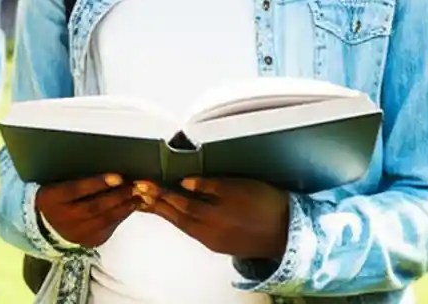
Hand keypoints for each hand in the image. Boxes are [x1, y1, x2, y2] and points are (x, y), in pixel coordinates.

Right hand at [34, 174, 140, 248]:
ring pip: (104, 219)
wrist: (45, 226)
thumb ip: (78, 180)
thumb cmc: (56, 199)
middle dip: (117, 195)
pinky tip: (129, 207)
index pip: (76, 190)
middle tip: (133, 186)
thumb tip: (107, 172)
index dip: (97, 183)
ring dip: (123, 207)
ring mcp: (77, 233)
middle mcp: (65, 218)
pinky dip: (120, 217)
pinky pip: (108, 228)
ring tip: (136, 196)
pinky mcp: (89, 241)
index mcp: (53, 199)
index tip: (117, 177)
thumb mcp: (57, 185)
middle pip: (94, 206)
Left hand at [133, 178, 289, 258]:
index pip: (178, 202)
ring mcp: (214, 241)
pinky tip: (176, 215)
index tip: (143, 183)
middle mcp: (209, 232)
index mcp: (213, 216)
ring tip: (149, 203)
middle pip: (176, 216)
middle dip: (156, 203)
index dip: (159, 191)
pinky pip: (193, 231)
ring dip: (166, 213)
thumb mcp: (239, 187)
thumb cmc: (266, 203)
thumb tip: (184, 182)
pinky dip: (180, 221)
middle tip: (137, 193)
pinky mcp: (221, 245)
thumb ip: (210, 186)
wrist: (289, 232)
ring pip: (183, 225)